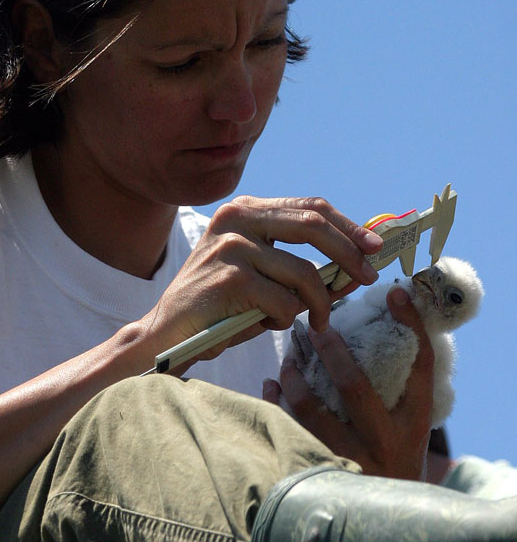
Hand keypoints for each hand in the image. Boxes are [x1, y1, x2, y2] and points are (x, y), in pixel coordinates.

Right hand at [145, 195, 382, 363]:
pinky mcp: (229, 279)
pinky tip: (270, 325)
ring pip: (304, 272)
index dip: (348, 226)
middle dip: (349, 254)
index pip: (310, 206)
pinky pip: (284, 302)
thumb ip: (300, 263)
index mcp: (245, 210)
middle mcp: (236, 218)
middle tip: (367, 279)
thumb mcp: (263, 275)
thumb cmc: (220, 307)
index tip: (376, 246)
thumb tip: (358, 266)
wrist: (167, 334)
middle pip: (313, 225)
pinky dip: (287, 319)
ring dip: (319, 303)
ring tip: (318, 321)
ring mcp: (231, 247)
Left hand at [267, 286, 433, 479]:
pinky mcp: (318, 474)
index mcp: (413, 426)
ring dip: (296, 378)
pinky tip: (271, 385)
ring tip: (287, 357)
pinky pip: (289, 433)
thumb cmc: (396, 463)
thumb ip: (401, 391)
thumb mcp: (409, 431)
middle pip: (356, 386)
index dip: (410, 327)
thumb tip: (387, 329)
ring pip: (313, 412)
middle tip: (314, 325)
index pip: (419, 368)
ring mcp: (348, 462)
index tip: (395, 294)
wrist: (383, 527)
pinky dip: (277, 405)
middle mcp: (384, 444)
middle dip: (332, 350)